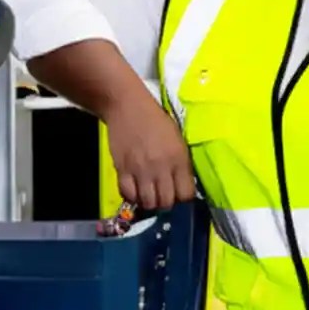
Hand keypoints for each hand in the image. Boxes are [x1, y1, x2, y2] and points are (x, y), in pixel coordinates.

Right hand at [104, 97, 195, 211]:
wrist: (127, 106)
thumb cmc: (156, 120)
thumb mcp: (178, 140)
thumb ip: (181, 164)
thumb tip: (182, 186)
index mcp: (179, 158)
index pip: (186, 194)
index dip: (183, 198)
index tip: (179, 193)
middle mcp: (161, 167)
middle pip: (167, 202)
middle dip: (166, 203)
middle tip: (163, 196)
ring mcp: (140, 170)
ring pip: (148, 203)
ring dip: (149, 203)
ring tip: (149, 194)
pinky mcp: (122, 169)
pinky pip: (128, 194)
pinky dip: (132, 196)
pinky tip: (135, 189)